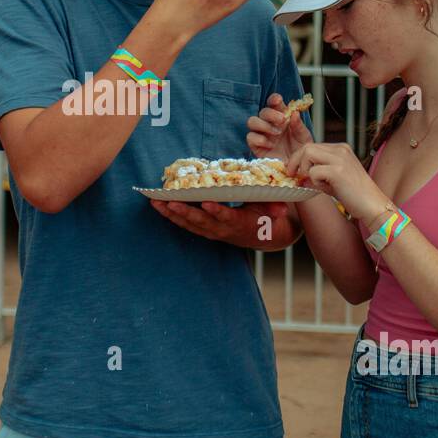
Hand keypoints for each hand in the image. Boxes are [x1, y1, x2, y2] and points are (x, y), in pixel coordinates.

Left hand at [150, 199, 288, 249]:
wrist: (262, 235)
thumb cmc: (266, 217)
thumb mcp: (273, 210)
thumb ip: (275, 208)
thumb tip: (281, 211)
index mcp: (240, 224)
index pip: (228, 218)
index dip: (217, 212)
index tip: (207, 203)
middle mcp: (223, 230)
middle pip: (202, 222)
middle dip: (185, 212)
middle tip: (170, 202)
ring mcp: (212, 231)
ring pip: (190, 224)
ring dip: (172, 214)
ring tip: (156, 202)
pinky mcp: (204, 230)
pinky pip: (186, 224)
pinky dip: (171, 215)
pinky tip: (159, 205)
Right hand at [247, 93, 312, 160]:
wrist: (297, 168)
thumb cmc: (300, 150)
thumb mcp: (304, 137)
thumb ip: (298, 125)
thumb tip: (294, 113)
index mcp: (281, 117)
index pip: (274, 103)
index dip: (274, 99)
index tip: (278, 100)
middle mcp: (269, 124)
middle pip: (262, 112)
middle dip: (271, 114)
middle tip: (282, 120)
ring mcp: (261, 134)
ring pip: (252, 121)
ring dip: (263, 125)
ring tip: (277, 133)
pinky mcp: (256, 146)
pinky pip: (250, 137)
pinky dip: (259, 139)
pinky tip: (270, 145)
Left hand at [286, 143, 390, 221]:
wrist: (372, 205)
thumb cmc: (354, 195)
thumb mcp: (333, 179)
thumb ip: (318, 172)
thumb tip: (298, 174)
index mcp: (341, 149)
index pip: (312, 145)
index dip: (298, 157)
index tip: (293, 170)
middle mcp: (341, 149)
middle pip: (307, 146)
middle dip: (295, 161)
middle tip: (292, 175)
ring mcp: (340, 158)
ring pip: (308, 154)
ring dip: (305, 170)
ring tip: (315, 183)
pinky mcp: (338, 171)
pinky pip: (313, 171)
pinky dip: (314, 181)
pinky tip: (326, 188)